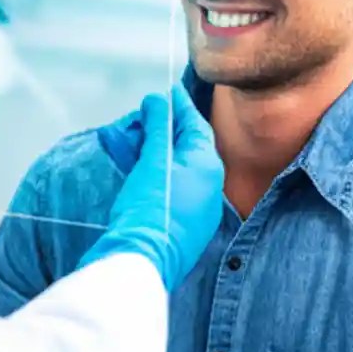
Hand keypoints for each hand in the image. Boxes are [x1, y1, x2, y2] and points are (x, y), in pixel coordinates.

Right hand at [78, 84, 224, 290]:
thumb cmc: (149, 206)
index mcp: (207, 165)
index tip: (169, 91)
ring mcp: (202, 208)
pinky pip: (179, 188)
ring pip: (184, 168)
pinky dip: (164, 174)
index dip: (179, 105)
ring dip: (164, 153)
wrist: (144, 260)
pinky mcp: (189, 226)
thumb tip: (159, 99)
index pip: (195, 124)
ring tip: (141, 143)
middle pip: (189, 146)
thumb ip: (158, 127)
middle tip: (148, 116)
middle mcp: (211, 185)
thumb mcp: (152, 160)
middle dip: (168, 129)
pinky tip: (147, 174)